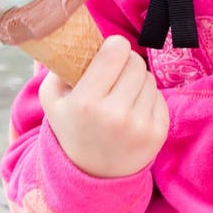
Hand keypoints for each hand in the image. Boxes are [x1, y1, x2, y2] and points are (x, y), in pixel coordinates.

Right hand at [39, 34, 168, 177]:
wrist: (93, 175)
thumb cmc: (72, 127)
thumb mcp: (52, 99)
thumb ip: (60, 65)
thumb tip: (79, 37)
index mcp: (86, 102)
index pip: (116, 50)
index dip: (113, 47)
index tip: (107, 54)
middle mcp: (115, 114)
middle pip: (135, 61)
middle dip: (125, 63)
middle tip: (113, 77)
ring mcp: (139, 125)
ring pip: (149, 77)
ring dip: (136, 81)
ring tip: (121, 97)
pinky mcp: (158, 132)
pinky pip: (159, 96)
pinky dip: (147, 98)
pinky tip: (132, 112)